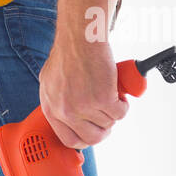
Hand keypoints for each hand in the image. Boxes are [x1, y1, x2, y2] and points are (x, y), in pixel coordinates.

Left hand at [39, 27, 127, 149]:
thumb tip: (72, 119)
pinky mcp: (103, 99)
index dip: (84, 138)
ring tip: (110, 93)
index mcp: (51, 107)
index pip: (68, 139)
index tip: (93, 133)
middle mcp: (65, 110)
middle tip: (108, 118)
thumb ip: (60, 102)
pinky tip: (117, 91)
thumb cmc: (68, 53)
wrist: (80, 37)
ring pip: (108, 123)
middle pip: (91, 138)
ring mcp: (84, 106)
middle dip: (104, 130)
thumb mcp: (52, 82)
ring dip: (113, 111)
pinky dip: (123, 104)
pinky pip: (120, 113)